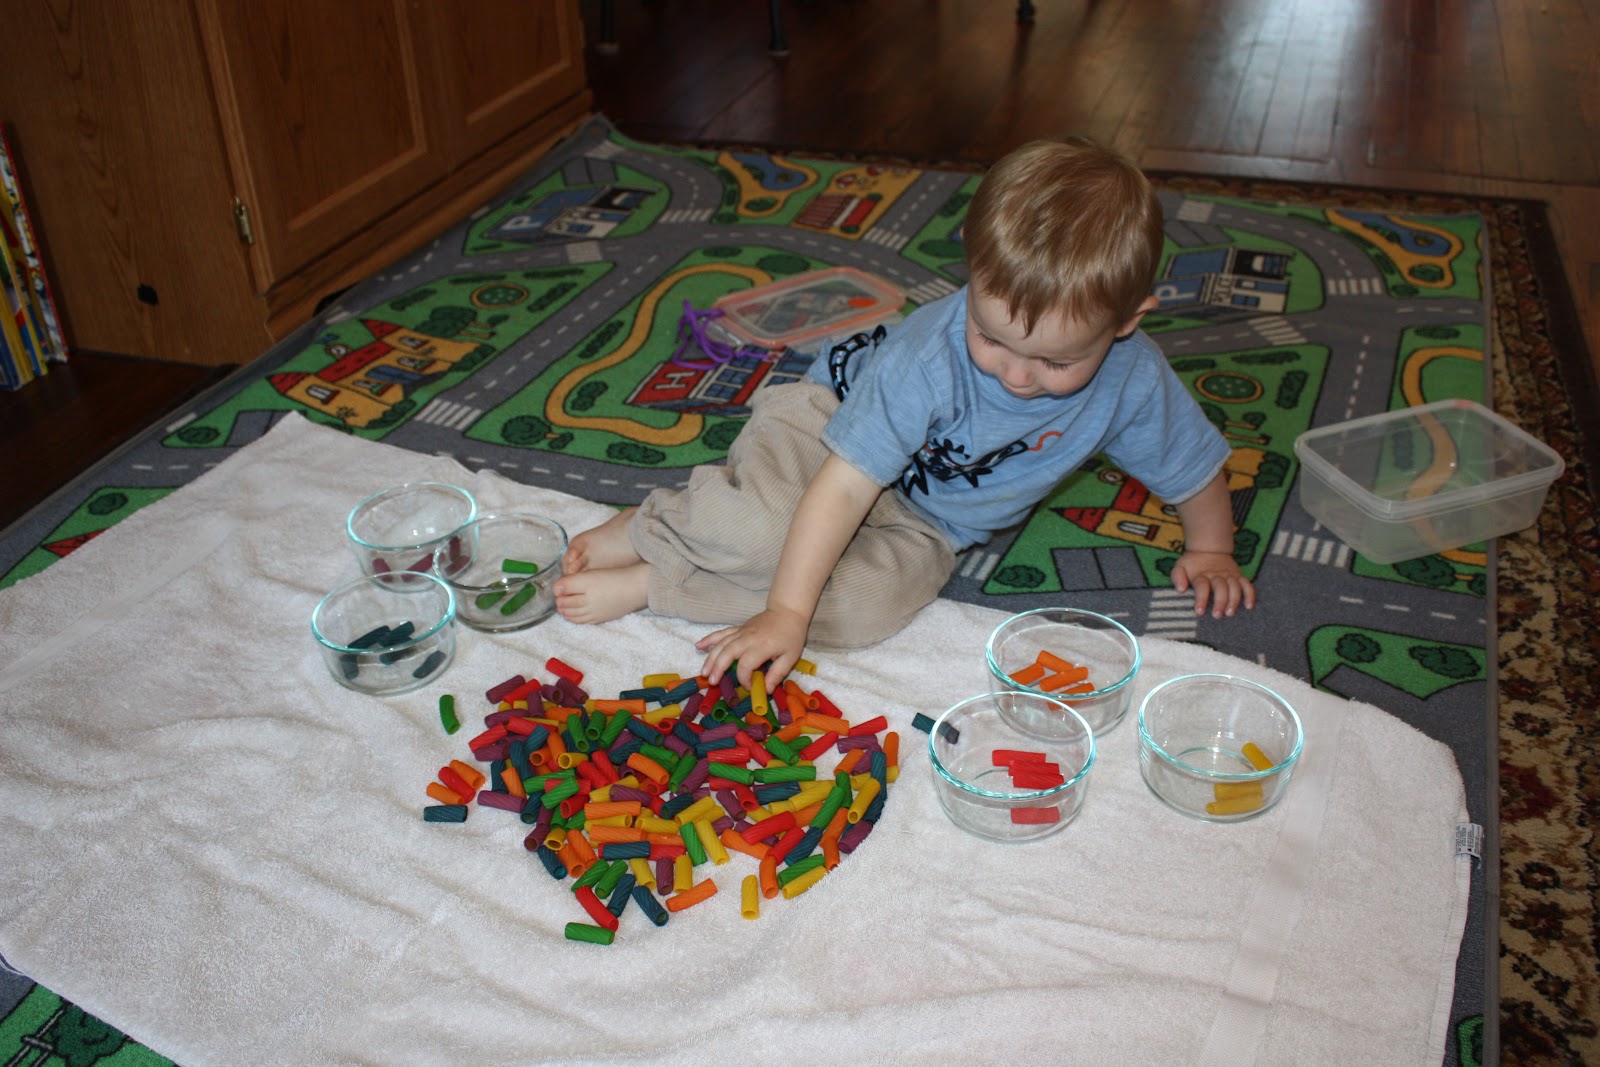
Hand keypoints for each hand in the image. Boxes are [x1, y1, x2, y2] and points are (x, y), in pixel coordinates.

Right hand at [695, 606, 809, 691]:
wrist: (787, 612)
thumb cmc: (791, 635)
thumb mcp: (790, 657)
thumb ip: (777, 674)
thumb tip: (765, 691)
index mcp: (762, 646)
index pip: (746, 665)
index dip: (745, 679)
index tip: (749, 687)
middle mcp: (748, 638)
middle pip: (728, 653)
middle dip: (718, 668)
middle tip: (712, 682)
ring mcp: (741, 632)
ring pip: (721, 644)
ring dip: (711, 658)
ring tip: (703, 672)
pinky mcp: (738, 628)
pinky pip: (721, 633)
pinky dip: (709, 639)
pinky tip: (698, 646)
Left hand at [1171, 551, 1256, 617]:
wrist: (1209, 549)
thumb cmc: (1192, 564)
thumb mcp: (1180, 567)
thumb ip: (1177, 577)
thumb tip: (1181, 590)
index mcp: (1201, 574)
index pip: (1202, 586)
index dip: (1201, 599)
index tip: (1199, 612)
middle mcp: (1216, 574)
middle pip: (1221, 587)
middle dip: (1220, 602)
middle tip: (1217, 615)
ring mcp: (1229, 575)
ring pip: (1235, 587)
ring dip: (1234, 600)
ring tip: (1230, 613)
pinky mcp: (1238, 576)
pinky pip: (1247, 584)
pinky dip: (1250, 594)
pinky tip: (1249, 606)